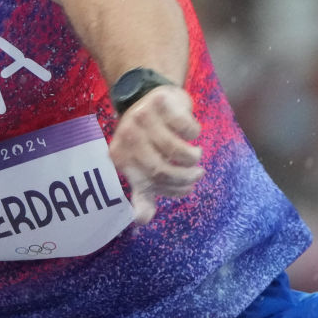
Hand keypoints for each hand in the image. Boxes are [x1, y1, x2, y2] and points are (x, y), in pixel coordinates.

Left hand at [109, 85, 203, 224]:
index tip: (186, 189)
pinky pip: (186, 127)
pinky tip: (193, 134)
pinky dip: (195, 134)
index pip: (148, 184)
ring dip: (192, 157)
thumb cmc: (147, 138)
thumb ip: (143, 193)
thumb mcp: (141, 165)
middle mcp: (127, 137)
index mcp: (120, 156)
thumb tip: (141, 221)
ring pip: (175, 149)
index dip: (172, 191)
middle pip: (160, 170)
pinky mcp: (161, 103)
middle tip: (197, 174)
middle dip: (184, 177)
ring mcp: (143, 118)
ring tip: (196, 156)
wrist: (149, 96)